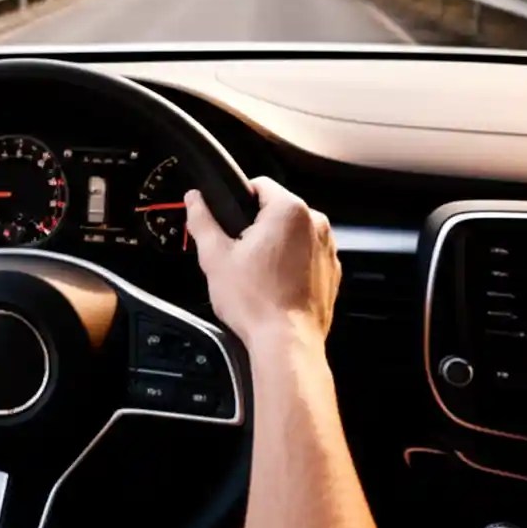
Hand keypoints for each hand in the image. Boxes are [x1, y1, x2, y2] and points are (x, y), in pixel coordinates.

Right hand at [184, 177, 340, 350]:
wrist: (286, 342)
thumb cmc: (255, 302)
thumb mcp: (216, 257)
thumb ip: (202, 220)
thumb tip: (194, 199)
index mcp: (289, 210)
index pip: (259, 184)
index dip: (237, 201)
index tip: (228, 223)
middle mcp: (316, 223)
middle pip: (277, 210)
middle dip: (256, 226)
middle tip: (238, 255)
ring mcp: (328, 248)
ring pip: (292, 234)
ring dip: (275, 245)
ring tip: (257, 274)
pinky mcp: (332, 271)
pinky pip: (306, 255)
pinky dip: (291, 264)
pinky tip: (274, 285)